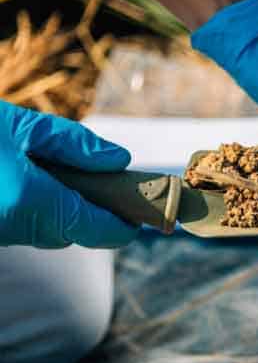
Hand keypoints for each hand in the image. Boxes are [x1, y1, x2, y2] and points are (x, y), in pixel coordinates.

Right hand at [0, 101, 137, 247]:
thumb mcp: (22, 126)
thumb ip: (74, 144)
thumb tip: (120, 160)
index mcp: (34, 201)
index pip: (100, 231)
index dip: (124, 225)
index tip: (137, 212)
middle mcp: (18, 227)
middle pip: (75, 232)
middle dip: (90, 211)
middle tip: (99, 182)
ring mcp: (1, 236)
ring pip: (48, 232)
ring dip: (60, 210)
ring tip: (54, 175)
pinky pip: (24, 228)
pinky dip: (34, 210)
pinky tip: (25, 182)